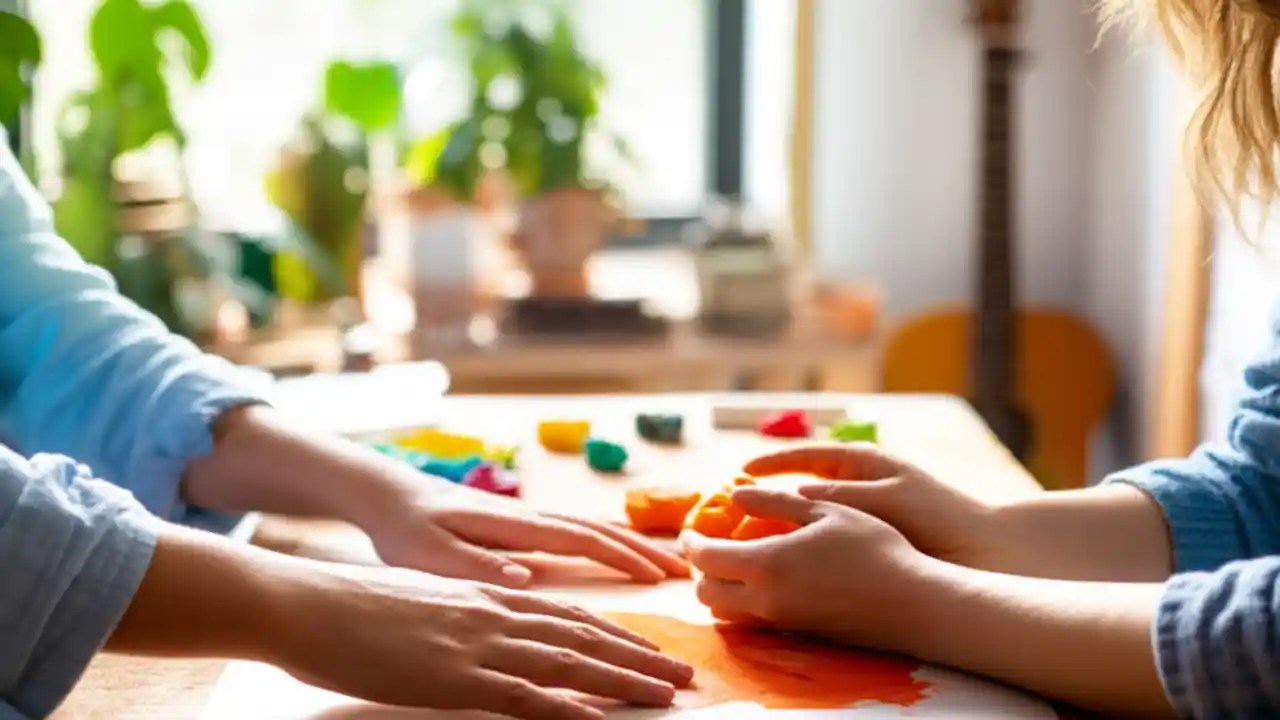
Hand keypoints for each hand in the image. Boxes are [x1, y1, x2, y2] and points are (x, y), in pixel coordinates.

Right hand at [273, 565, 692, 719]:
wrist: (307, 602)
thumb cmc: (354, 608)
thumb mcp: (423, 604)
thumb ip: (466, 616)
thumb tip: (493, 628)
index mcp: (487, 597)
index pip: (568, 616)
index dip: (615, 635)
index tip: (650, 651)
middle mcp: (494, 613)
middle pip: (583, 636)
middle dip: (637, 657)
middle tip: (681, 677)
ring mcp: (477, 644)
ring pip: (568, 662)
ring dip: (623, 679)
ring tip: (665, 694)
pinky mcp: (453, 676)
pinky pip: (523, 695)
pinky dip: (566, 706)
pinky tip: (599, 718)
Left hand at [369, 477, 688, 587]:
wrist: (386, 494)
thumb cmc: (406, 530)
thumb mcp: (431, 556)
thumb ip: (477, 566)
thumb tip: (527, 576)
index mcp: (514, 526)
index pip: (581, 540)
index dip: (622, 558)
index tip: (658, 577)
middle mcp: (529, 517)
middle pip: (599, 530)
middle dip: (644, 549)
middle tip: (685, 570)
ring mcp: (527, 517)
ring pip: (591, 527)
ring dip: (631, 543)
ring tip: (666, 561)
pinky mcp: (519, 524)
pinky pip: (575, 530)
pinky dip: (607, 539)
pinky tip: (618, 549)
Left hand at [683, 486, 936, 651]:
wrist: (913, 602)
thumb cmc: (875, 548)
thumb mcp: (825, 511)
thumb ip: (774, 504)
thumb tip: (734, 495)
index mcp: (766, 564)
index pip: (704, 558)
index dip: (690, 541)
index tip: (691, 527)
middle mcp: (766, 600)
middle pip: (705, 593)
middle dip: (699, 568)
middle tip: (710, 543)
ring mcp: (781, 622)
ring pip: (726, 612)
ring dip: (720, 588)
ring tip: (735, 559)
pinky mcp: (796, 634)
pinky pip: (752, 621)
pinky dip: (743, 602)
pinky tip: (765, 577)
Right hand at [743, 444, 999, 567]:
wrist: (981, 552)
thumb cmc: (937, 516)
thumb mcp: (885, 499)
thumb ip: (840, 497)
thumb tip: (790, 496)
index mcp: (865, 463)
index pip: (808, 456)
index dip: (774, 463)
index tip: (743, 472)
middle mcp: (858, 487)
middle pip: (802, 488)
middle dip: (770, 498)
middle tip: (735, 511)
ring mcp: (861, 517)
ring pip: (810, 519)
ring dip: (782, 528)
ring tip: (750, 540)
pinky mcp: (865, 545)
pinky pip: (824, 544)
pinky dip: (802, 550)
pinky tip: (782, 563)